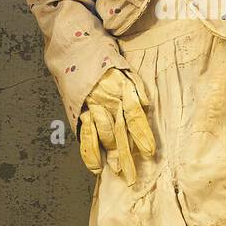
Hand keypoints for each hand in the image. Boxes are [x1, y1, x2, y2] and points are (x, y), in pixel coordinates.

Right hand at [79, 68, 154, 184]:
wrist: (75, 50)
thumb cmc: (104, 59)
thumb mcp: (125, 69)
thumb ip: (136, 88)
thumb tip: (145, 105)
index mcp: (122, 90)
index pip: (135, 116)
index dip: (142, 135)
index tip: (150, 152)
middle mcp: (108, 101)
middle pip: (120, 132)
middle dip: (127, 155)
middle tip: (133, 176)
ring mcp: (92, 107)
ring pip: (104, 135)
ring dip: (111, 156)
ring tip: (119, 173)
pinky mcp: (79, 111)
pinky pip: (85, 134)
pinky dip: (90, 152)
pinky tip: (96, 167)